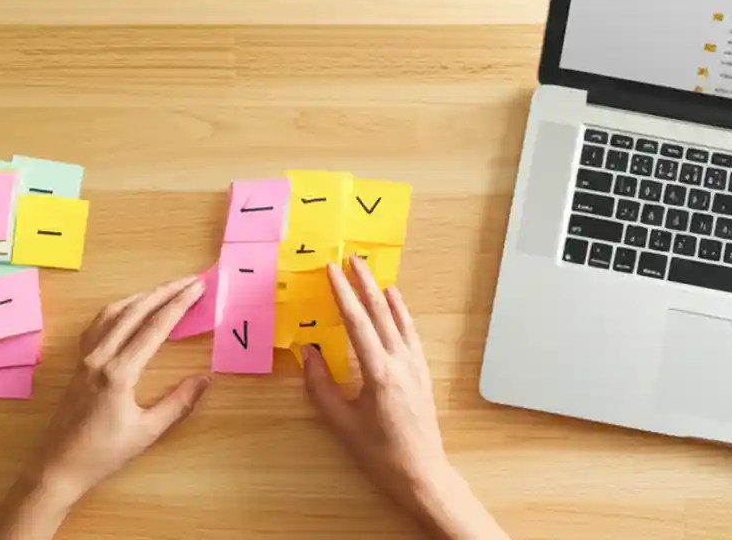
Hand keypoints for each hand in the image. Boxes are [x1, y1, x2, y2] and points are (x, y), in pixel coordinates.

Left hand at [0, 275, 210, 539]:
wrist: (58, 467)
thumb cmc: (103, 454)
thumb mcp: (147, 432)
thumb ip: (178, 403)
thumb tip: (205, 379)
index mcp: (119, 373)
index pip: (155, 327)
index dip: (179, 304)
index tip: (198, 288)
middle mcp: (100, 358)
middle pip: (135, 311)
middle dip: (165, 291)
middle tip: (190, 280)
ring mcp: (85, 359)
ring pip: (114, 313)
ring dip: (142, 296)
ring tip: (165, 289)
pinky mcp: (78, 364)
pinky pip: (98, 325)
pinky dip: (119, 310)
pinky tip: (129, 310)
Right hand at [304, 257, 506, 539]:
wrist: (421, 472)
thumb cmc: (379, 453)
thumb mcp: (342, 423)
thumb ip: (321, 387)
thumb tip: (308, 353)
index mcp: (378, 373)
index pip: (357, 323)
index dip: (343, 294)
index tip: (332, 270)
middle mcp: (400, 362)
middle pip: (380, 313)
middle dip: (364, 283)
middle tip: (351, 258)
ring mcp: (415, 365)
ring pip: (398, 319)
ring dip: (382, 293)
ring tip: (371, 272)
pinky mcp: (423, 372)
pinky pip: (410, 333)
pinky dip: (401, 313)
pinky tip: (395, 303)